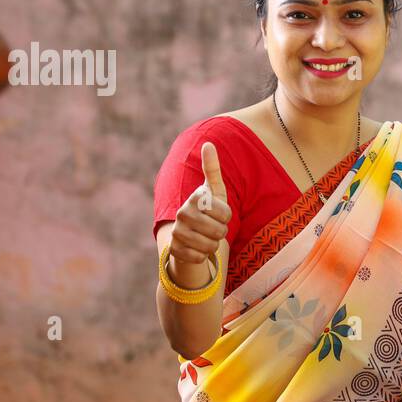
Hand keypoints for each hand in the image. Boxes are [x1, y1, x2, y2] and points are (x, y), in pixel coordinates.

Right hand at [169, 141, 231, 267]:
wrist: (189, 234)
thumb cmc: (207, 210)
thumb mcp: (213, 190)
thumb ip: (212, 168)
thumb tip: (208, 144)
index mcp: (195, 198)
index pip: (226, 214)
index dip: (227, 217)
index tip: (219, 214)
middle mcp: (182, 213)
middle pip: (219, 231)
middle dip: (221, 232)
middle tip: (213, 228)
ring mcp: (177, 232)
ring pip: (210, 246)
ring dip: (213, 244)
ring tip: (205, 237)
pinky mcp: (175, 250)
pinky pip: (200, 258)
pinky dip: (202, 256)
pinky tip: (196, 248)